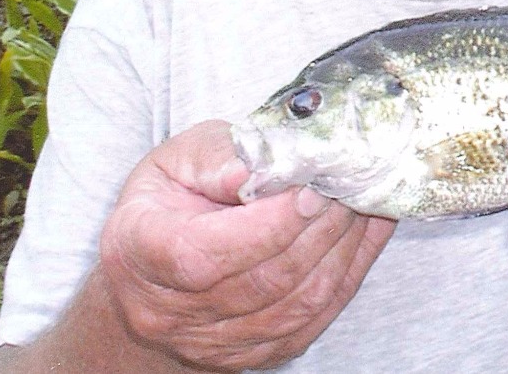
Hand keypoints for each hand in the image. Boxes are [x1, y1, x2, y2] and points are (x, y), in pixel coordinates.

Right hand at [98, 120, 393, 370]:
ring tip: (363, 198)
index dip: (267, 225)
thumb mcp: (176, 159)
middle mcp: (172, 313)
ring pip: (297, 305)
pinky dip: (350, 270)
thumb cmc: (169, 200)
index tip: (310, 188)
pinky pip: (316, 318)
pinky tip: (367, 229)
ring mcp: (215, 344)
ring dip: (343, 248)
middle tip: (351, 181)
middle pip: (263, 282)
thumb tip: (256, 167)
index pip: (205, 256)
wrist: (155, 272)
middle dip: (319, 227)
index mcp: (140, 253)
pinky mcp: (258, 353)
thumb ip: (215, 156)